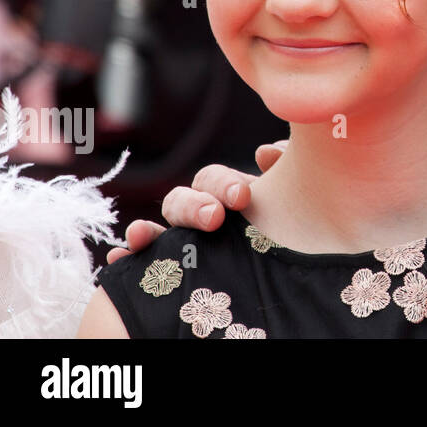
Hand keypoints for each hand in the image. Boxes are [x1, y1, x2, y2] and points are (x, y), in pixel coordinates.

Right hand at [103, 139, 286, 264]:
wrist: (308, 265)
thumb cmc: (304, 222)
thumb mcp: (302, 189)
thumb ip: (286, 164)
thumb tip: (263, 152)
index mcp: (234, 196)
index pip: (213, 181)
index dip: (222, 184)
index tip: (242, 197)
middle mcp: (208, 218)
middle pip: (182, 202)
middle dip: (191, 208)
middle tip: (214, 220)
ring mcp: (193, 246)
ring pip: (160, 233)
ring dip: (149, 231)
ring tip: (140, 235)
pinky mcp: (184, 274)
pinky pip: (150, 268)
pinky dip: (132, 260)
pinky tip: (118, 260)